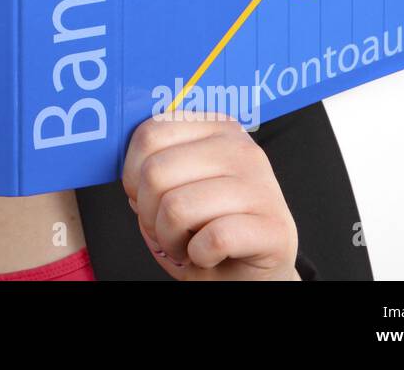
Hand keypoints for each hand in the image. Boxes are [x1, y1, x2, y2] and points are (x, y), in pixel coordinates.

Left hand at [122, 112, 298, 279]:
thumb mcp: (176, 187)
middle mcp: (242, 149)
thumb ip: (154, 166)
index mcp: (216, 129)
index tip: (145, 198)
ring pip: (177, 207)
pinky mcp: (273, 227)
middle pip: (156, 172)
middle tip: (166, 230)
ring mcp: (261, 186)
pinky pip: (212, 239)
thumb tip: (130, 175)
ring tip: (185, 244)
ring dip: (170, 239)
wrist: (250, 275)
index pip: (149, 134)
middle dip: (148, 214)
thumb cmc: (206, 229)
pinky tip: (209, 255)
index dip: (132, 176)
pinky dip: (198, 255)